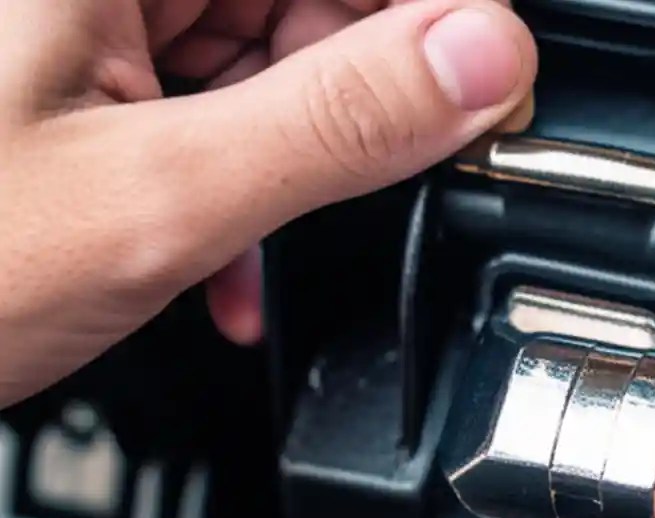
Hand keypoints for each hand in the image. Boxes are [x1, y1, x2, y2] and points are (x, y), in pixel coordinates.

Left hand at [0, 0, 535, 405]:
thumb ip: (340, 120)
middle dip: (353, 97)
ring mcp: (79, 25)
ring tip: (264, 250)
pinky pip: (199, 102)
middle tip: (375, 184)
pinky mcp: (71, 79)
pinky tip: (221, 258)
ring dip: (289, 159)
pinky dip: (231, 181)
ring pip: (257, 54)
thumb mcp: (160, 198)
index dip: (428, 15)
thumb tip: (483, 59)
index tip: (483, 88)